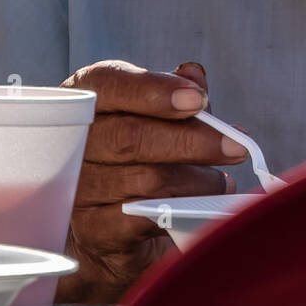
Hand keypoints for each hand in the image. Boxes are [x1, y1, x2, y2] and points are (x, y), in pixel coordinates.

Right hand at [53, 59, 245, 304]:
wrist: (110, 226)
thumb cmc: (134, 157)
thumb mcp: (155, 115)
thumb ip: (174, 92)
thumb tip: (193, 74)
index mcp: (83, 100)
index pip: (108, 84)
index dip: (153, 90)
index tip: (197, 99)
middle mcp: (72, 143)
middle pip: (130, 136)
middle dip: (191, 140)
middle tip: (234, 145)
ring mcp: (78, 189)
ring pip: (144, 179)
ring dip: (196, 180)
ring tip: (222, 181)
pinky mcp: (93, 230)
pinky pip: (144, 219)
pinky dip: (183, 210)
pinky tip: (203, 206)